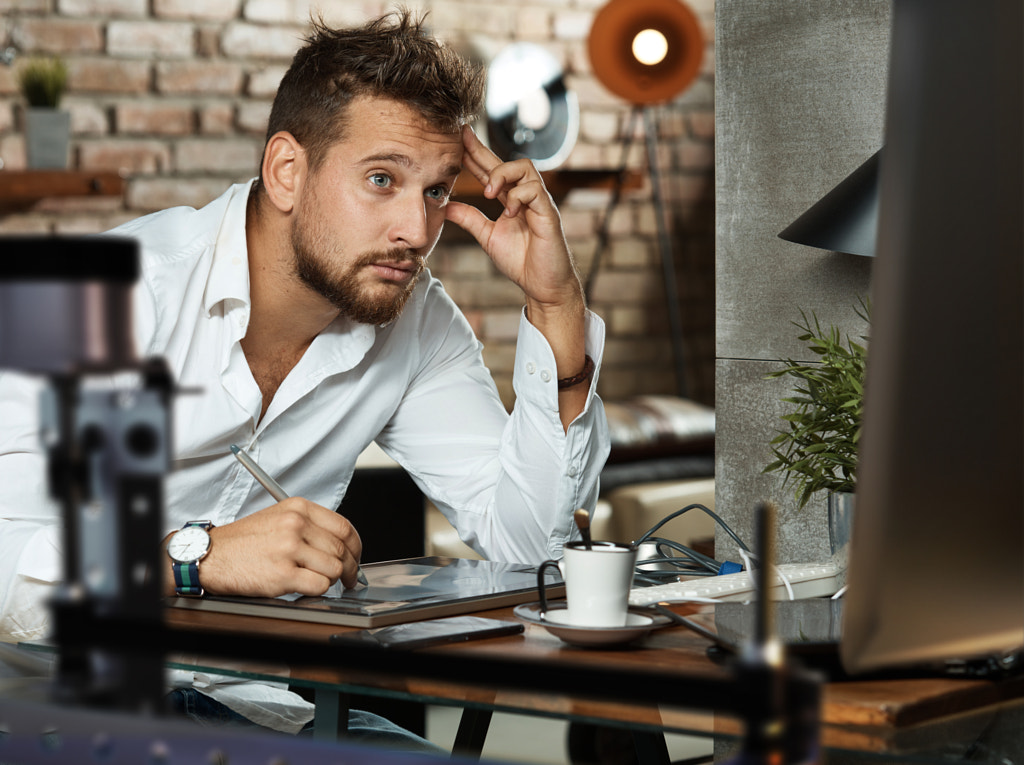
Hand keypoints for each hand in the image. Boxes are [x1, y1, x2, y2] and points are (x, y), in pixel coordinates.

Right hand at [164, 498, 362, 596]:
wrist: (210, 555)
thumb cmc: (242, 540)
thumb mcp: (277, 517)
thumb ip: (309, 525)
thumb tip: (340, 543)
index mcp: (298, 508)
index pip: (344, 527)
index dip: (355, 546)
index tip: (355, 557)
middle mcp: (296, 524)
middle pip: (341, 549)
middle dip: (349, 568)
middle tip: (347, 578)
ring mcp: (289, 549)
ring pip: (333, 568)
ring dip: (330, 580)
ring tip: (318, 581)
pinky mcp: (282, 574)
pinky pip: (318, 586)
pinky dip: (317, 591)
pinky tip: (306, 588)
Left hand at [445, 126, 583, 312]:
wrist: (543, 284)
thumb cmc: (521, 260)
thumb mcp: (487, 236)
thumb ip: (470, 219)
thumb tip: (446, 205)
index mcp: (510, 199)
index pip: (490, 170)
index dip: (474, 154)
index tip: (456, 141)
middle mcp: (525, 196)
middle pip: (504, 162)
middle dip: (482, 150)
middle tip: (462, 139)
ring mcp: (538, 202)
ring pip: (524, 167)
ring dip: (502, 175)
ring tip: (488, 193)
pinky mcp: (548, 213)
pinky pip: (535, 190)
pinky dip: (517, 197)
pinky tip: (508, 212)